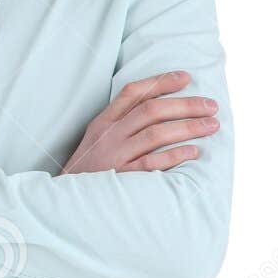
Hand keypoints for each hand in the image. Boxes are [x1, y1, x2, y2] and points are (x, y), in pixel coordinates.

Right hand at [62, 71, 218, 174]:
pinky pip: (151, 163)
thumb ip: (120, 122)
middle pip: (151, 111)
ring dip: (188, 127)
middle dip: (185, 105)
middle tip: (211, 106)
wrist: (66, 200)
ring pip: (155, 134)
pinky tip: (193, 152)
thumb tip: (158, 107)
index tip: (186, 77)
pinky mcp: (121, 177)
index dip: (161, 82)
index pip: (133, 93)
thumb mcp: (96, 139)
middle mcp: (109, 136)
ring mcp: (115, 156)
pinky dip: (174, 155)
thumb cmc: (89, 168)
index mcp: (103, 122)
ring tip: (211, 126)